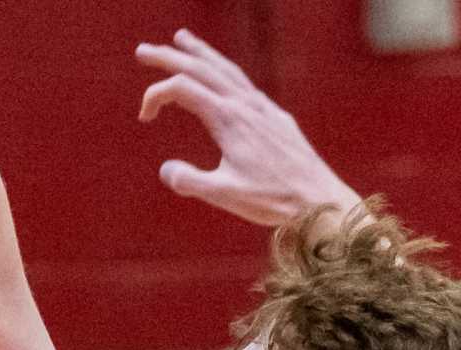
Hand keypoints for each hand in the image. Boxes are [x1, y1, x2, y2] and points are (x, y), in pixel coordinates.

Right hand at [136, 30, 357, 225]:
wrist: (317, 198)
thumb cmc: (272, 200)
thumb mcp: (225, 195)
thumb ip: (191, 181)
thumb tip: (165, 169)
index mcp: (229, 119)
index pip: (183, 88)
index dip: (156, 95)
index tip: (144, 118)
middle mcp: (245, 105)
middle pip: (202, 68)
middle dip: (170, 57)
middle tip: (142, 51)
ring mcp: (262, 107)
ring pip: (226, 68)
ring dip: (200, 52)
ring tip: (181, 39)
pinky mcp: (274, 115)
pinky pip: (243, 80)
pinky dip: (223, 69)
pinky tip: (220, 73)